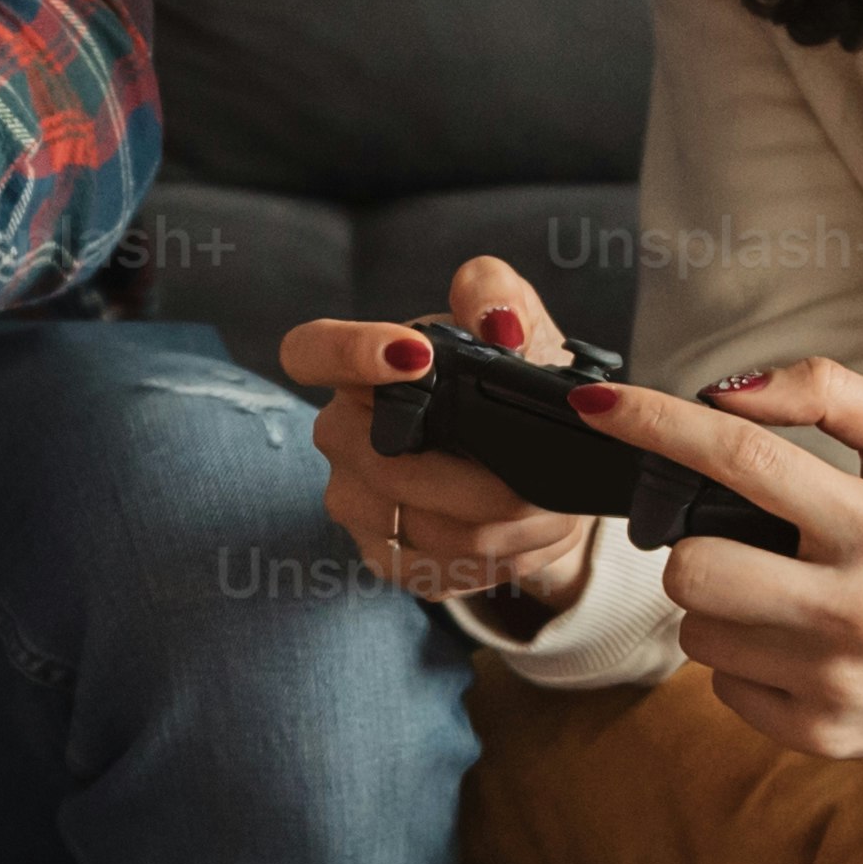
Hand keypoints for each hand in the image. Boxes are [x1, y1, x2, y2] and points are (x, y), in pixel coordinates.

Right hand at [276, 256, 604, 617]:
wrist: (531, 466)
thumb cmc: (509, 385)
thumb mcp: (517, 325)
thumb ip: (498, 295)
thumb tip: (495, 320)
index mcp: (360, 369)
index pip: (311, 352)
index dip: (350, 353)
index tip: (416, 357)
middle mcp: (341, 437)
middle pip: (392, 466)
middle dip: (483, 476)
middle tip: (542, 471)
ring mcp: (357, 504)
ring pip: (432, 527)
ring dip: (507, 521)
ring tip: (551, 503)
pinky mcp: (387, 558)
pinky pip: (446, 567)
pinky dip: (503, 554)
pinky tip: (528, 532)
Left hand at [560, 355, 862, 773]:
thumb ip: (830, 395)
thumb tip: (724, 393)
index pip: (742, 458)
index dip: (656, 424)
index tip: (598, 404)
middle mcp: (854, 606)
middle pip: (690, 565)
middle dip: (696, 549)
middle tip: (743, 547)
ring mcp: (834, 680)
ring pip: (696, 630)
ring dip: (723, 608)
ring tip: (786, 601)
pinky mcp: (820, 735)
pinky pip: (722, 687)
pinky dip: (746, 663)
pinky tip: (801, 652)